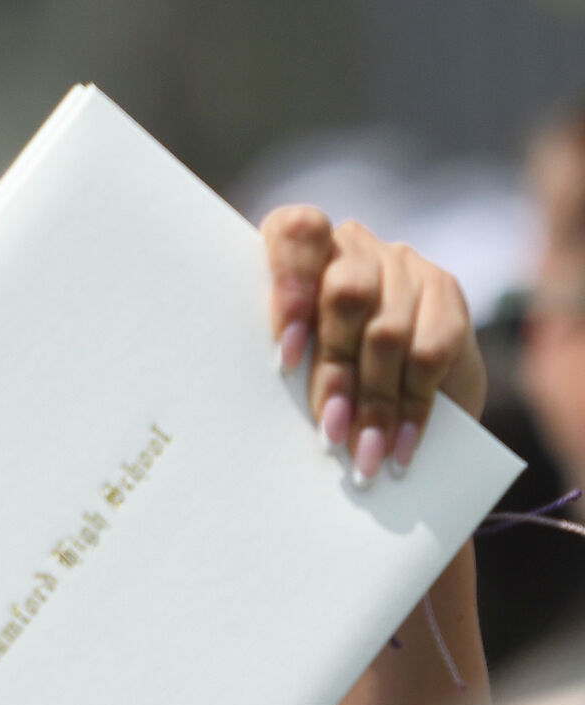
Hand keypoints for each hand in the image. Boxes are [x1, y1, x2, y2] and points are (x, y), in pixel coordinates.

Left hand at [262, 206, 487, 484]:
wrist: (406, 391)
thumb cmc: (327, 377)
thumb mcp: (299, 366)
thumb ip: (291, 361)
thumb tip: (274, 411)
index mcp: (302, 253)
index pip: (296, 232)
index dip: (290, 287)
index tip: (287, 355)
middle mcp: (353, 248)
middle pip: (345, 295)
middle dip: (335, 371)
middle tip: (329, 431)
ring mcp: (402, 266)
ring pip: (386, 332)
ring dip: (373, 403)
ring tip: (363, 454)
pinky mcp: (446, 293)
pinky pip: (429, 352)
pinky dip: (412, 407)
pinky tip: (400, 446)